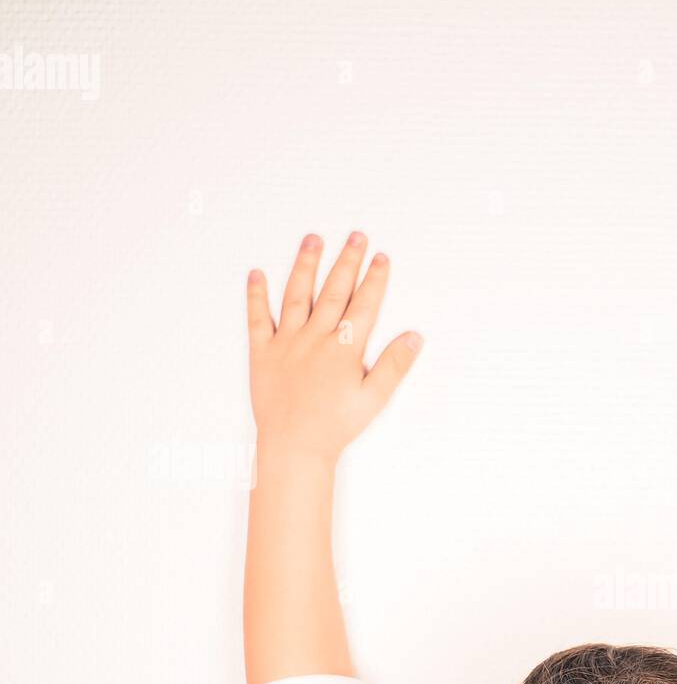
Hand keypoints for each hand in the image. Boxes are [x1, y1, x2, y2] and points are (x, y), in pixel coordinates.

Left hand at [246, 232, 421, 465]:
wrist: (294, 446)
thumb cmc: (335, 426)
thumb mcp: (374, 399)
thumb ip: (394, 365)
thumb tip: (413, 337)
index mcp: (344, 349)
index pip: (363, 305)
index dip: (374, 280)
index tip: (380, 258)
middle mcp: (315, 338)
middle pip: (334, 291)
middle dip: (347, 262)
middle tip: (356, 237)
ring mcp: (287, 342)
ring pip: (297, 294)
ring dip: (306, 265)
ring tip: (313, 240)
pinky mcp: (262, 352)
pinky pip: (257, 318)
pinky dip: (256, 295)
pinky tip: (257, 274)